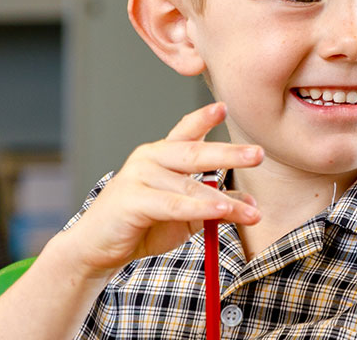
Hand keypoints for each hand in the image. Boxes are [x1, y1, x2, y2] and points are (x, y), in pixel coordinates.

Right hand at [51, 103, 263, 274]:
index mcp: (162, 156)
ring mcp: (138, 177)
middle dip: (229, 154)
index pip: (185, 132)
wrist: (98, 248)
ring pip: (189, 187)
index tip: (224, 107)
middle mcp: (149, 159)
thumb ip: (214, 206)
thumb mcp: (185, 215)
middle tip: (258, 154)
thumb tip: (252, 206)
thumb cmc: (142, 226)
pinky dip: (199, 209)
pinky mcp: (131, 200)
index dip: (203, 118)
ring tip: (251, 212)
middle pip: (194, 153)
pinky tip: (221, 211)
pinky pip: (173, 205)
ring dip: (222, 201)